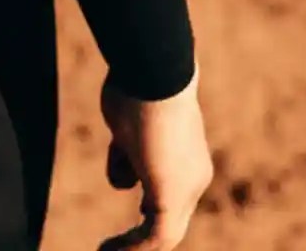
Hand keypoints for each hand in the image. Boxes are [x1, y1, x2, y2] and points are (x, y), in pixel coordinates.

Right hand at [97, 64, 212, 249]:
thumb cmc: (137, 87)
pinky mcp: (171, 193)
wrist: (152, 72)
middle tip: (111, 248)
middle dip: (141, 237)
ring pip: (164, 232)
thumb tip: (122, 183)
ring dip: (133, 248)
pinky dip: (132, 248)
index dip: (146, 210)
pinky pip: (155, 235)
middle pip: (169, 218)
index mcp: (187, 157)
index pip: (169, 195)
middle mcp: (193, 176)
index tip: (121, 219)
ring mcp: (186, 186)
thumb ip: (126, 154)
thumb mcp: (127, 126)